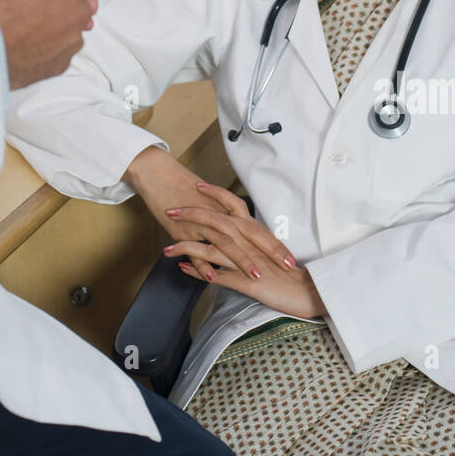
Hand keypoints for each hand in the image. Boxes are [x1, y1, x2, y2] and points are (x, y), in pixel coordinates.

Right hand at [123, 150, 298, 284]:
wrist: (162, 177)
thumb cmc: (188, 193)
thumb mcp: (214, 208)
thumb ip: (230, 224)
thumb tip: (246, 240)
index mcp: (229, 212)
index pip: (258, 229)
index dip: (276, 244)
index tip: (292, 260)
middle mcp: (220, 217)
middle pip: (250, 234)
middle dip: (270, 252)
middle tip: (287, 267)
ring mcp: (203, 225)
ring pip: (226, 243)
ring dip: (242, 260)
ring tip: (256, 276)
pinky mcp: (184, 232)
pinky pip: (195, 250)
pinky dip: (203, 265)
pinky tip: (212, 278)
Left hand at [162, 187, 327, 318]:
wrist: (304, 291)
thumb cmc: (285, 270)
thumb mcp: (265, 248)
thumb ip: (249, 239)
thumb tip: (234, 235)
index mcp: (253, 229)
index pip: (231, 203)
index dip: (214, 193)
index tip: (197, 186)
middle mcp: (247, 240)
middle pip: (213, 220)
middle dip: (189, 214)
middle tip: (170, 210)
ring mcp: (244, 259)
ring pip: (209, 248)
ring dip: (185, 247)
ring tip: (167, 249)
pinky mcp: (244, 280)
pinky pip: (214, 275)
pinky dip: (197, 272)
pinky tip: (183, 270)